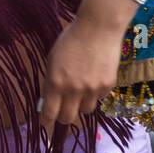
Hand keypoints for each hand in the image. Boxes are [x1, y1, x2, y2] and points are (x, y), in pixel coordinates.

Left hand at [38, 14, 124, 132]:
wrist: (98, 27)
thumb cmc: (71, 40)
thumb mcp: (53, 60)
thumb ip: (50, 81)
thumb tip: (47, 101)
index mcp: (55, 82)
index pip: (49, 113)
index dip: (46, 122)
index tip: (46, 125)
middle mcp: (73, 90)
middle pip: (68, 119)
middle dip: (64, 117)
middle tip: (64, 110)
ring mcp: (92, 89)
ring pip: (85, 111)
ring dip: (81, 104)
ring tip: (81, 89)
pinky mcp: (107, 86)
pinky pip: (99, 98)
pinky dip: (95, 93)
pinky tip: (95, 76)